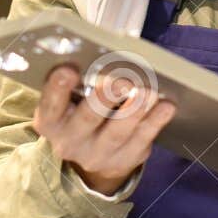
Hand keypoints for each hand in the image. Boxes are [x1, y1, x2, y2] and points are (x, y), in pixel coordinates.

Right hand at [34, 64, 174, 194]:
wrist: (90, 153)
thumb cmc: (80, 111)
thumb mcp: (69, 100)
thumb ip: (80, 83)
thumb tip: (104, 55)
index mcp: (51, 121)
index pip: (51, 104)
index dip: (58, 88)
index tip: (69, 70)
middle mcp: (69, 142)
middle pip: (87, 119)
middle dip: (106, 98)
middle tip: (123, 81)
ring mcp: (96, 156)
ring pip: (117, 132)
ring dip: (135, 110)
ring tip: (149, 91)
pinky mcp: (122, 161)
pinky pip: (141, 141)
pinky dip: (154, 123)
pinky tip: (166, 107)